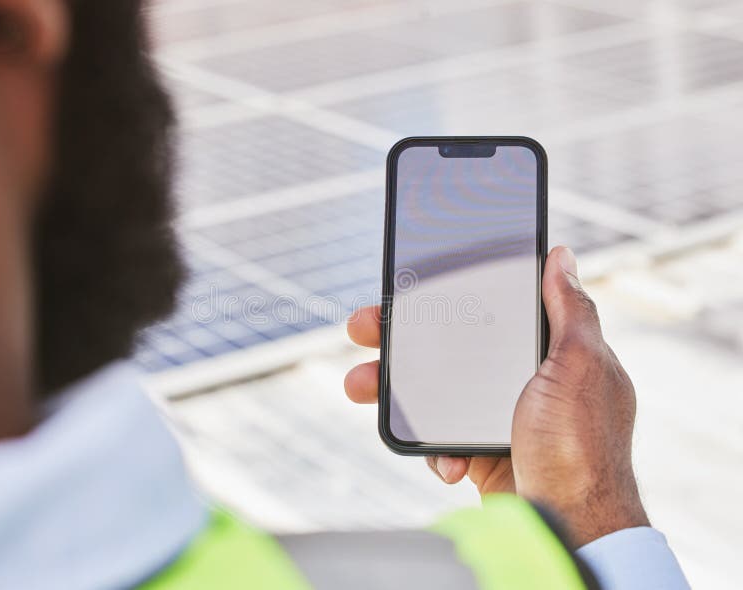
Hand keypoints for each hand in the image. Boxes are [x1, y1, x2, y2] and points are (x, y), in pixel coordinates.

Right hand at [344, 246, 648, 546]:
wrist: (570, 527)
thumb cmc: (581, 447)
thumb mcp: (580, 366)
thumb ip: (570, 310)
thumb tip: (562, 256)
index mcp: (549, 352)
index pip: (490, 309)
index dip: (447, 295)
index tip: (409, 286)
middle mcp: (523, 380)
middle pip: (452, 346)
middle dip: (402, 337)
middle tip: (362, 328)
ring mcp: (499, 417)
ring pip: (436, 392)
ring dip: (395, 389)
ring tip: (359, 384)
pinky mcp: (482, 453)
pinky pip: (442, 438)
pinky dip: (436, 449)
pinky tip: (447, 462)